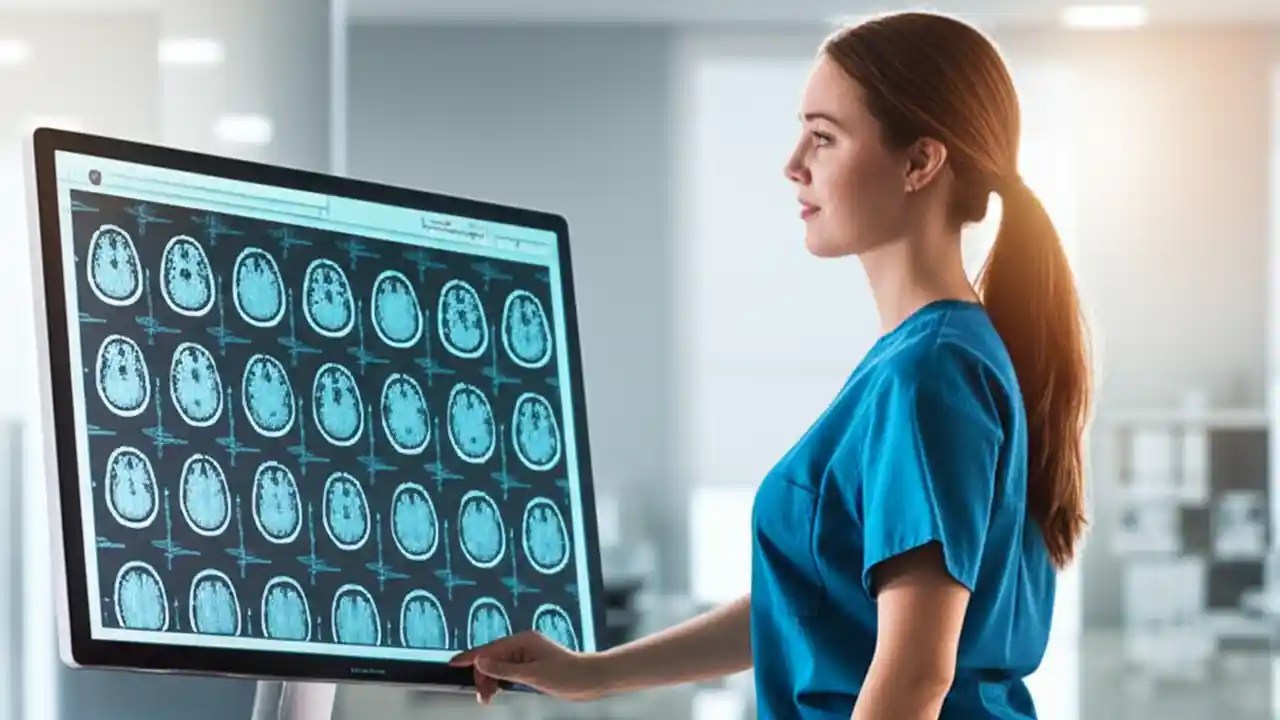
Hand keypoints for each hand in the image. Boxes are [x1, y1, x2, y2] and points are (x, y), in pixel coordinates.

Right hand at [448, 631, 609, 704]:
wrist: (591, 679)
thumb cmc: (567, 675)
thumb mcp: (533, 675)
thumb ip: (504, 669)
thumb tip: (480, 661)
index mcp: (522, 641)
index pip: (489, 649)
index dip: (470, 657)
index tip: (452, 662)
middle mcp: (523, 645)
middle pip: (492, 660)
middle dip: (484, 677)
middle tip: (484, 698)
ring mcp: (528, 655)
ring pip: (499, 667)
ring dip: (492, 682)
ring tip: (489, 698)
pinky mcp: (533, 666)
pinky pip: (508, 672)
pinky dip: (501, 681)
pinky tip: (499, 690)